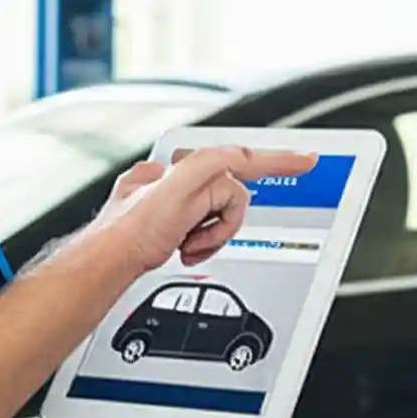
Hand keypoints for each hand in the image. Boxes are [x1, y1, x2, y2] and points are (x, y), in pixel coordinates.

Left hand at [89, 146, 317, 273]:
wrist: (108, 261)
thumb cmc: (132, 229)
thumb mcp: (176, 190)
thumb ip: (210, 167)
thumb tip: (239, 156)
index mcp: (187, 165)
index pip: (242, 158)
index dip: (277, 160)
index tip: (308, 160)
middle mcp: (182, 178)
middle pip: (234, 197)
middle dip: (223, 222)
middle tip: (197, 237)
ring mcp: (178, 202)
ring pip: (223, 217)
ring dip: (211, 236)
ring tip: (186, 245)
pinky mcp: (174, 223)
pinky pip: (206, 231)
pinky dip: (200, 244)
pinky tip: (180, 248)